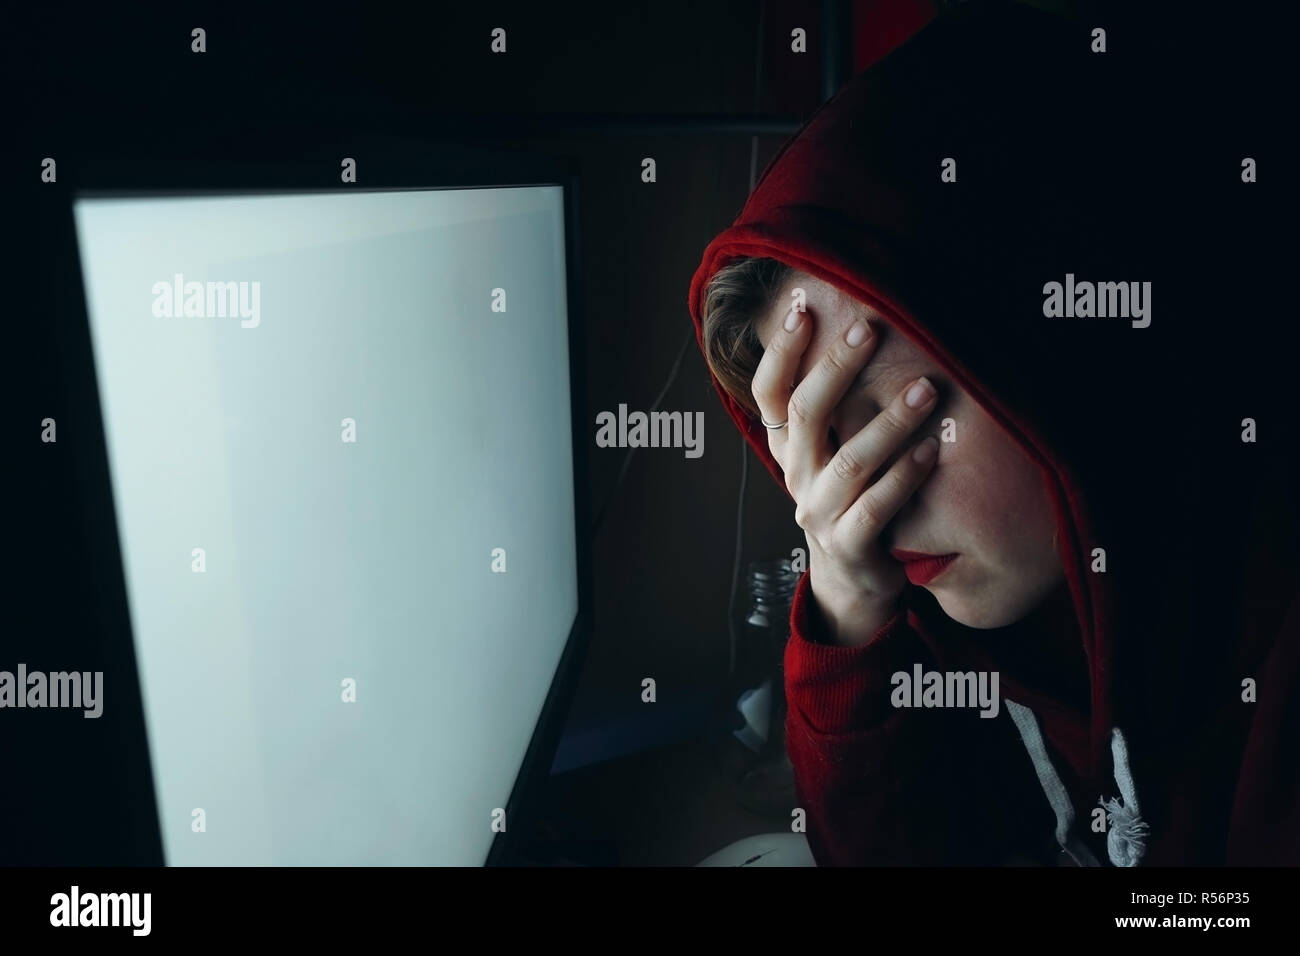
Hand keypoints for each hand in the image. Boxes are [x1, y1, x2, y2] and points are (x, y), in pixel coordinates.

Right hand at [751, 308, 939, 643]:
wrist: (853, 578)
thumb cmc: (851, 496)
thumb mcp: (832, 452)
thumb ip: (839, 407)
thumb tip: (865, 326)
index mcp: (788, 449)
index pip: (769, 394)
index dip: (781, 352)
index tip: (801, 308)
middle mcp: (798, 476)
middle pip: (805, 414)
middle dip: (836, 367)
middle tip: (869, 328)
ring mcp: (821, 513)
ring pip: (850, 461)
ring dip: (889, 422)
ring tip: (926, 389)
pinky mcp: (852, 546)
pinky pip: (877, 508)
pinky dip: (905, 476)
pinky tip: (931, 449)